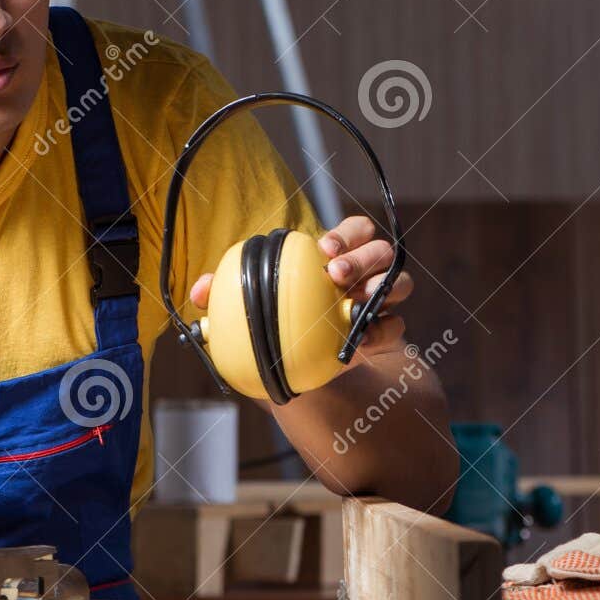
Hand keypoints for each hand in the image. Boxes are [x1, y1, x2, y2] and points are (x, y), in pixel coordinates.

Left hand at [188, 215, 413, 365]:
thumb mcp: (253, 309)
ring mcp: (382, 303)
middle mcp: (366, 275)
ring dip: (381, 287)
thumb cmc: (281, 324)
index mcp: (338, 257)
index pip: (354, 231)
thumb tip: (199, 291)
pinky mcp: (389, 334)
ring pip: (400, 283)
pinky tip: (363, 339)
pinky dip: (383, 330)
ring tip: (356, 301)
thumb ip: (228, 295)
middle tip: (336, 273)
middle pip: (381, 250)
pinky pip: (397, 327)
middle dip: (362, 257)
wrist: (309, 368)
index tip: (324, 248)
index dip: (346, 234)